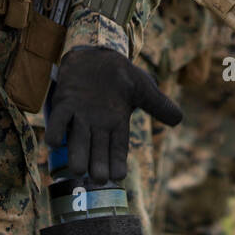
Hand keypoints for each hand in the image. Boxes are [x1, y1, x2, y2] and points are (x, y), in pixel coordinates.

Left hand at [47, 46, 182, 181]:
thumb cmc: (120, 76)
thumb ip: (158, 104)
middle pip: (97, 150)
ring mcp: (79, 115)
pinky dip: (55, 131)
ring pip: (77, 140)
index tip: (118, 176)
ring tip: (77, 169)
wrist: (96, 56)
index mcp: (116, 124)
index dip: (116, 162)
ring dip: (76, 154)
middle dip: (96, 164)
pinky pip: (58, 120)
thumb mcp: (143, 88)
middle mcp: (97, 125)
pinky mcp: (64, 103)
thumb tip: (179, 119)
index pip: (117, 149)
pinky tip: (55, 142)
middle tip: (97, 178)